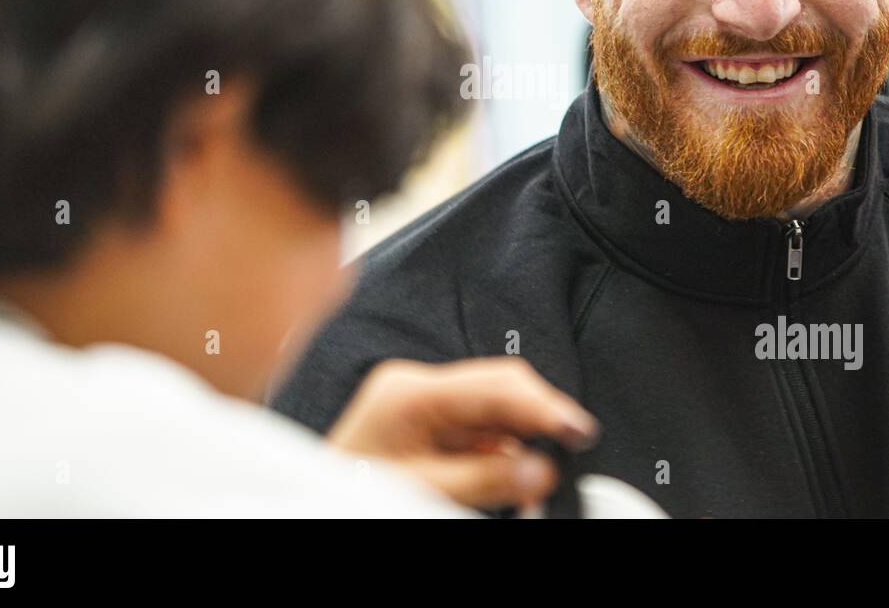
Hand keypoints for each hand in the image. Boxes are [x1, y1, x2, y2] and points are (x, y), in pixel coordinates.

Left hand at [326, 357, 598, 508]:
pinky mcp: (429, 422)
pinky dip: (504, 451)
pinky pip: (482, 428)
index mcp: (408, 393)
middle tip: (572, 445)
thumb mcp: (418, 491)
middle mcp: (417, 386)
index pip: (492, 385)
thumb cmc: (345, 493)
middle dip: (539, 415)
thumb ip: (482, 480)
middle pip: (499, 385)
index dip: (542, 404)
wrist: (312, 502)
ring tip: (539, 475)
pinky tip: (513, 474)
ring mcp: (423, 402)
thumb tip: (539, 469)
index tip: (576, 427)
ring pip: (495, 407)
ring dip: (523, 435)